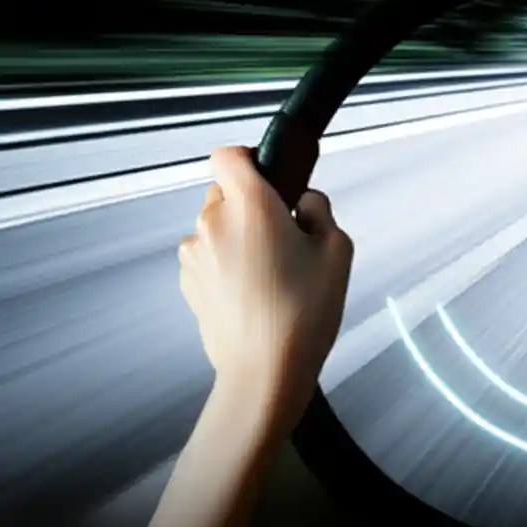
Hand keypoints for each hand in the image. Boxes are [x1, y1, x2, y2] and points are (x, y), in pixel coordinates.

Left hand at [179, 146, 353, 431]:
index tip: (271, 179)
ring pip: (217, 227)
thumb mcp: (337, 251)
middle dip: (252, 207)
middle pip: (225, 192)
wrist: (264, 371)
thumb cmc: (303, 312)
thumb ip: (320, 212)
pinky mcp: (189, 283)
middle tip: (287, 239)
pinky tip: (254, 294)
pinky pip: (209, 257)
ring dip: (239, 238)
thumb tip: (304, 203)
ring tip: (272, 275)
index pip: (229, 154)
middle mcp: (213, 222)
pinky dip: (227, 266)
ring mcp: (196, 254)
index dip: (250, 159)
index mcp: (250, 205)